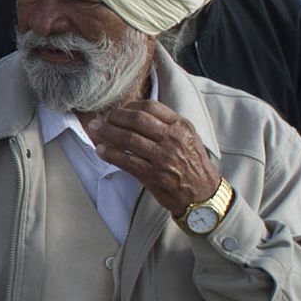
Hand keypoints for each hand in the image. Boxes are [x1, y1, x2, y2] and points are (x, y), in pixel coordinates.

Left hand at [87, 99, 221, 216]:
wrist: (204, 194)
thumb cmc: (193, 165)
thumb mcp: (188, 138)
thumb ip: (167, 124)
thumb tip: (137, 113)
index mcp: (181, 127)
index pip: (151, 107)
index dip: (130, 106)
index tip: (120, 110)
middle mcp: (172, 139)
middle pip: (136, 119)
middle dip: (114, 117)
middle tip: (103, 119)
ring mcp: (163, 157)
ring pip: (128, 138)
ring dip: (107, 133)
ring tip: (96, 131)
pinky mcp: (153, 175)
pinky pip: (125, 160)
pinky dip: (110, 154)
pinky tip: (101, 150)